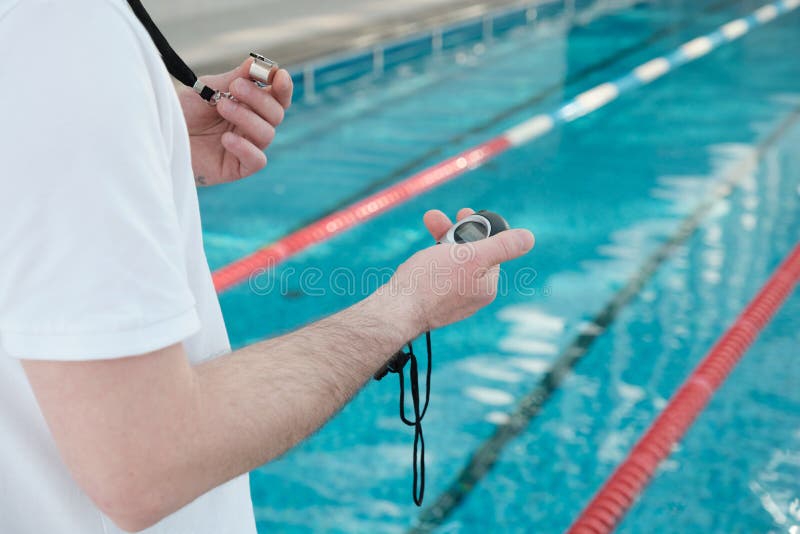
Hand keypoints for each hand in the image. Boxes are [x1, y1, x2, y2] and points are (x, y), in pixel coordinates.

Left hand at [177, 58, 292, 185]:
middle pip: (276, 114)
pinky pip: (257, 160)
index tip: (277, 74)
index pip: (278, 97)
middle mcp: (253, 127)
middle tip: (235, 87)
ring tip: (222, 107)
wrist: (162, 138)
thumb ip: (232, 78)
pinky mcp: (239, 168)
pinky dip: (246, 148)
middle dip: (259, 98)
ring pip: (267, 134)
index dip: (282, 87)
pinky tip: (226, 139)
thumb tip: (256, 63)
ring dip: (246, 118)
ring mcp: (248, 147)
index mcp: (251, 106)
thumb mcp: (206, 89)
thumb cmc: (184, 113)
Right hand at [387, 208, 534, 333]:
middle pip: (469, 255)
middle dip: (454, 232)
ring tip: (428, 223)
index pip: (490, 249)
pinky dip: (429, 261)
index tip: (463, 214)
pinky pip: (436, 276)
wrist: (397, 309)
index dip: (477, 228)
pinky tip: (419, 257)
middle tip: (436, 218)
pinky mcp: (431, 303)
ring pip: (450, 263)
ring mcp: (450, 301)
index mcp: (486, 285)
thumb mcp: (471, 256)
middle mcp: (472, 295)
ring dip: (439, 241)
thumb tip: (529, 238)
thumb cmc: (431, 281)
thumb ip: (502, 247)